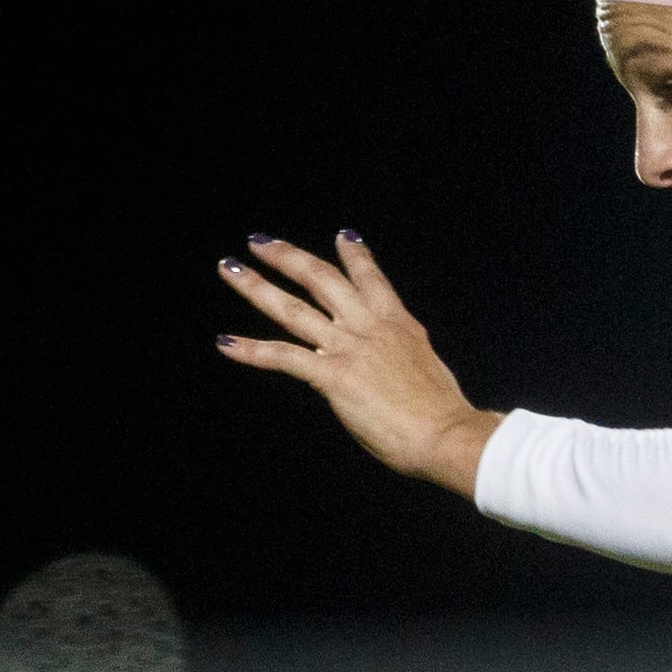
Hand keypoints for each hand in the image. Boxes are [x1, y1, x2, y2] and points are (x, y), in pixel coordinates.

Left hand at [215, 233, 494, 492]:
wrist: (446, 434)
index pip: (372, 281)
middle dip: (288, 256)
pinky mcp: (334, 376)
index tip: (343, 237)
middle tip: (261, 242)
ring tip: (230, 267)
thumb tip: (396, 367)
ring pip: (293, 308)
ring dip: (257, 286)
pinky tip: (225, 342)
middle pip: (321, 279)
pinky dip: (252, 350)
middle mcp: (370, 328)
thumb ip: (405, 360)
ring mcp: (349, 348)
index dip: (356, 257)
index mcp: (399, 326)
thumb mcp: (428, 371)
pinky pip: (284, 358)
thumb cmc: (445, 415)